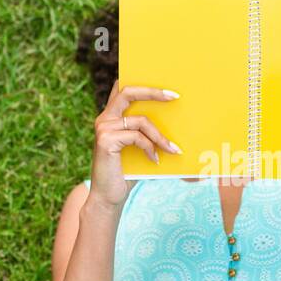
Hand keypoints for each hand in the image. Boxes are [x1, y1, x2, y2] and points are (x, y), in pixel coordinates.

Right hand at [88, 81, 181, 207]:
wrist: (108, 197)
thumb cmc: (127, 173)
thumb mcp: (139, 148)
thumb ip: (148, 133)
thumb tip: (178, 122)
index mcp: (111, 116)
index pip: (123, 89)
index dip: (141, 83)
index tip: (165, 86)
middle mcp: (104, 118)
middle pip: (128, 92)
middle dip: (152, 92)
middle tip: (174, 96)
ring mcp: (103, 128)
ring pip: (140, 120)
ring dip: (160, 136)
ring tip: (173, 149)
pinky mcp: (105, 141)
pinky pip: (136, 137)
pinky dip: (149, 148)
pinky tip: (154, 160)